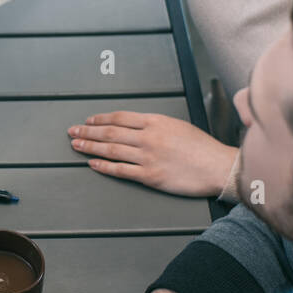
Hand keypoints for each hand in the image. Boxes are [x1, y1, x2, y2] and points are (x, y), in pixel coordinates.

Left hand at [67, 112, 237, 197]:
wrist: (219, 167)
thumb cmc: (202, 148)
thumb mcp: (178, 126)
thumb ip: (155, 125)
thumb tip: (134, 126)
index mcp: (156, 122)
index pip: (120, 117)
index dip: (100, 119)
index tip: (88, 121)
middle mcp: (149, 137)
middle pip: (110, 132)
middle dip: (88, 132)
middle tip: (72, 132)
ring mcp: (148, 157)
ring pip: (111, 150)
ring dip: (90, 147)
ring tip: (76, 146)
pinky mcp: (150, 175)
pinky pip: (121, 170)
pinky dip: (104, 167)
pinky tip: (92, 164)